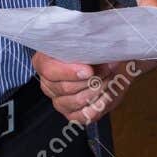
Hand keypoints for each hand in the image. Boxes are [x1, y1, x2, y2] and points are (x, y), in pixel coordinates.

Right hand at [32, 53, 156, 124]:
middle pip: (65, 87)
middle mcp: (47, 83)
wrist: (112, 64)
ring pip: (76, 101)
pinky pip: (85, 115)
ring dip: (98, 89)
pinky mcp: (72, 115)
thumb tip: (96, 53)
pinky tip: (107, 92)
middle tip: (108, 69)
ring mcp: (59, 101)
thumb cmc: (97, 50)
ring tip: (109, 77)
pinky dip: (100, 104)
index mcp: (44, 62)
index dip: (69, 72)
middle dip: (91, 79)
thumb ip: (87, 45)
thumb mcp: (90, 41)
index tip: (89, 70)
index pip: (49, 70)